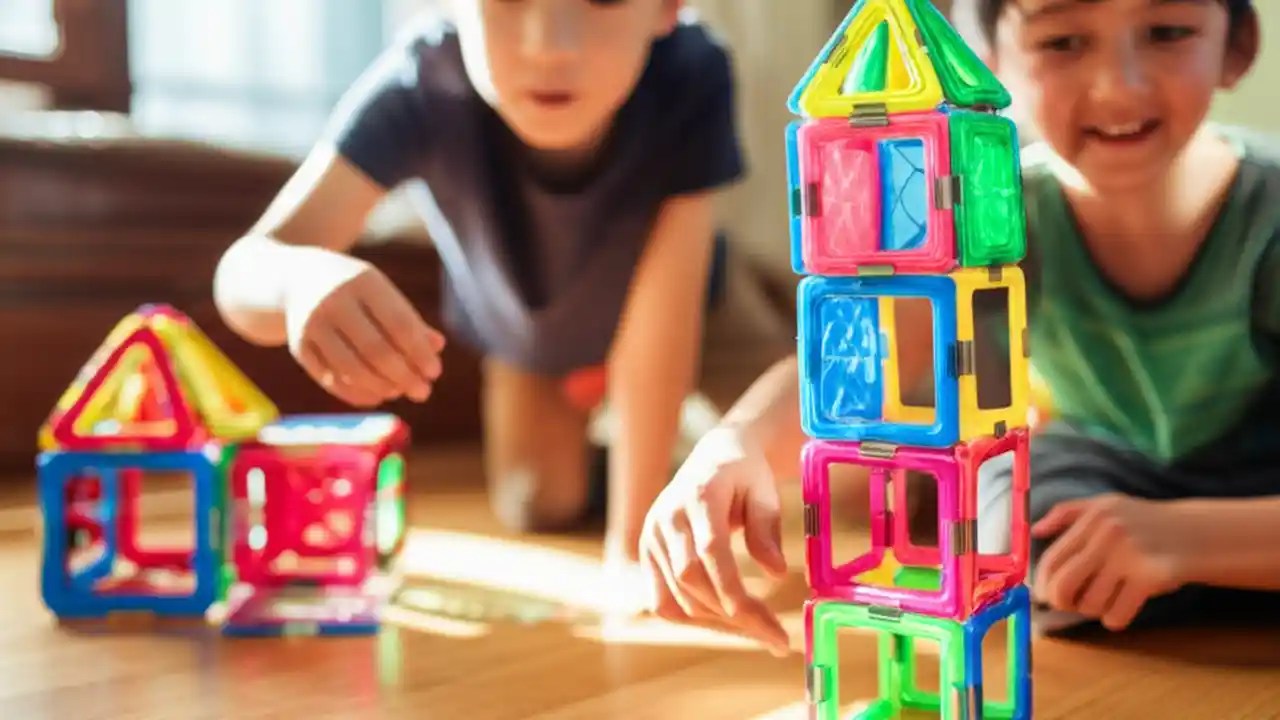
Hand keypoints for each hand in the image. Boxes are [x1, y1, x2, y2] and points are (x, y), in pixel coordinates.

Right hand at [283, 249, 444, 407]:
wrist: (296, 279)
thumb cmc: (356, 291)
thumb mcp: (383, 294)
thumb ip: (411, 321)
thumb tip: (437, 347)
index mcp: (364, 282)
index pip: (399, 324)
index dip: (420, 353)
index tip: (435, 372)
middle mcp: (334, 301)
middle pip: (376, 351)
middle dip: (404, 377)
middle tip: (423, 393)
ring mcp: (312, 324)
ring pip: (352, 370)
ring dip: (382, 387)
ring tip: (399, 392)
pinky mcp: (299, 347)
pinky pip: (331, 379)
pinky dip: (357, 394)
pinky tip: (376, 397)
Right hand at [638, 427, 790, 655]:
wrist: (714, 456)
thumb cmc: (746, 475)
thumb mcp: (765, 493)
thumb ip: (766, 530)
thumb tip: (776, 573)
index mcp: (699, 495)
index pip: (710, 552)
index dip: (735, 592)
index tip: (770, 625)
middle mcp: (667, 517)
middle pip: (692, 580)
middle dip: (735, 617)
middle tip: (777, 638)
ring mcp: (652, 537)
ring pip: (677, 598)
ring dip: (718, 624)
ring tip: (759, 632)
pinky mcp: (648, 554)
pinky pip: (664, 602)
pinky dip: (694, 619)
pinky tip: (727, 625)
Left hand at [1032, 494, 1188, 630]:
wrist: (1197, 533)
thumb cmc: (1145, 521)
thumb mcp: (1107, 505)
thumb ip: (1067, 513)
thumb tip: (1035, 531)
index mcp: (1092, 518)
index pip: (1051, 560)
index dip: (1042, 584)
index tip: (1044, 595)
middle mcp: (1108, 535)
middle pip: (1063, 586)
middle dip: (1061, 602)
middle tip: (1070, 605)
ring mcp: (1130, 556)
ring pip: (1090, 604)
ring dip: (1094, 610)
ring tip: (1106, 599)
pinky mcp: (1151, 578)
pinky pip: (1117, 614)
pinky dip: (1115, 618)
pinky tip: (1123, 608)